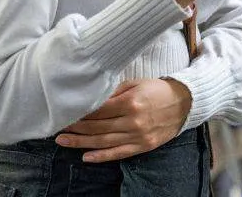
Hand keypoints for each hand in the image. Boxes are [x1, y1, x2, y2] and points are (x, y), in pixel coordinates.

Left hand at [56, 78, 191, 162]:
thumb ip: (114, 91)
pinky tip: (86, 157)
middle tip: (57, 128)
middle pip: (98, 127)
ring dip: (81, 143)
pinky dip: (101, 156)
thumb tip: (93, 98)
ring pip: (104, 142)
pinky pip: (118, 153)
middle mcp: (133, 121)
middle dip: (75, 128)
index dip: (81, 112)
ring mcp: (138, 136)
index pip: (99, 110)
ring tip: (63, 141)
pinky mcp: (142, 146)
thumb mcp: (136, 83)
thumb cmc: (157, 90)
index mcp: (130, 102)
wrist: (184, 103)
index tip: (65, 112)